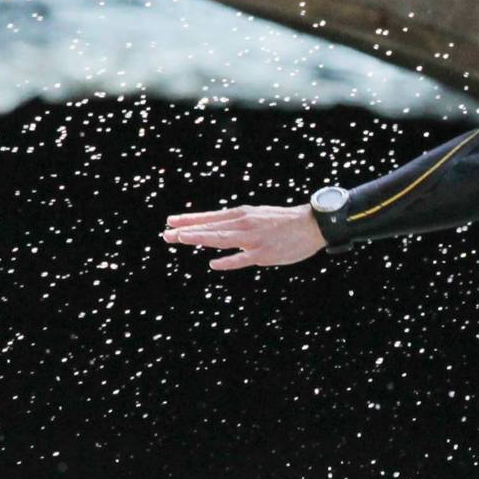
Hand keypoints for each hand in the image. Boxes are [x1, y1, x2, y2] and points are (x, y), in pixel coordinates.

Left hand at [161, 204, 327, 270]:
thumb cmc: (285, 222)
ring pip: (221, 238)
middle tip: (166, 234)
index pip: (210, 217)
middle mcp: (244, 225)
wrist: (312, 225)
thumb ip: (239, 223)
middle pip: (210, 228)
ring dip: (200, 238)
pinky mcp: (264, 253)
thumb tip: (220, 228)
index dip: (189, 219)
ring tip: (181, 238)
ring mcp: (253, 239)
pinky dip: (227, 261)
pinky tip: (213, 263)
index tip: (170, 221)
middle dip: (187, 231)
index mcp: (242, 215)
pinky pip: (242, 258)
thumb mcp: (258, 215)